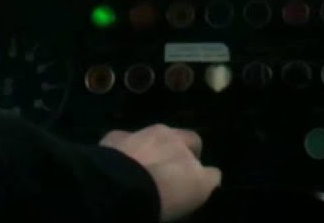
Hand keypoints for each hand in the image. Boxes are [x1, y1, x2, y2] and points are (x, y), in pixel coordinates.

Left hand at [101, 124, 221, 221]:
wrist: (122, 189)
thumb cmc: (166, 191)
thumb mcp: (198, 189)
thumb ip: (208, 178)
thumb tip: (211, 174)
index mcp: (185, 143)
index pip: (196, 143)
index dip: (193, 158)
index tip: (188, 175)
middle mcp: (163, 132)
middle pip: (170, 136)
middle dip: (170, 149)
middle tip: (165, 172)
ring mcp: (137, 133)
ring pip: (146, 137)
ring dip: (146, 149)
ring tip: (140, 170)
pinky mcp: (112, 139)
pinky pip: (121, 141)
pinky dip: (122, 151)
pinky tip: (118, 166)